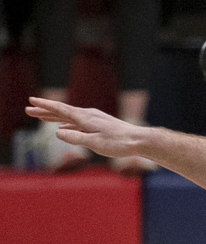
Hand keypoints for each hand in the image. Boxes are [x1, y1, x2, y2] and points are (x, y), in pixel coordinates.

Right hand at [25, 98, 147, 160]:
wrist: (139, 140)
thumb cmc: (119, 143)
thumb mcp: (95, 143)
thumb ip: (76, 138)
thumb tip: (58, 133)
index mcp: (86, 118)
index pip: (61, 110)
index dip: (45, 106)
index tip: (31, 101)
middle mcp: (89, 115)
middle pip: (62, 112)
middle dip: (45, 111)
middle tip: (28, 109)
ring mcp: (94, 119)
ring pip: (69, 117)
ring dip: (54, 117)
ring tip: (41, 116)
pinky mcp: (99, 124)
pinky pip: (78, 122)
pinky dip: (67, 123)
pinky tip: (63, 128)